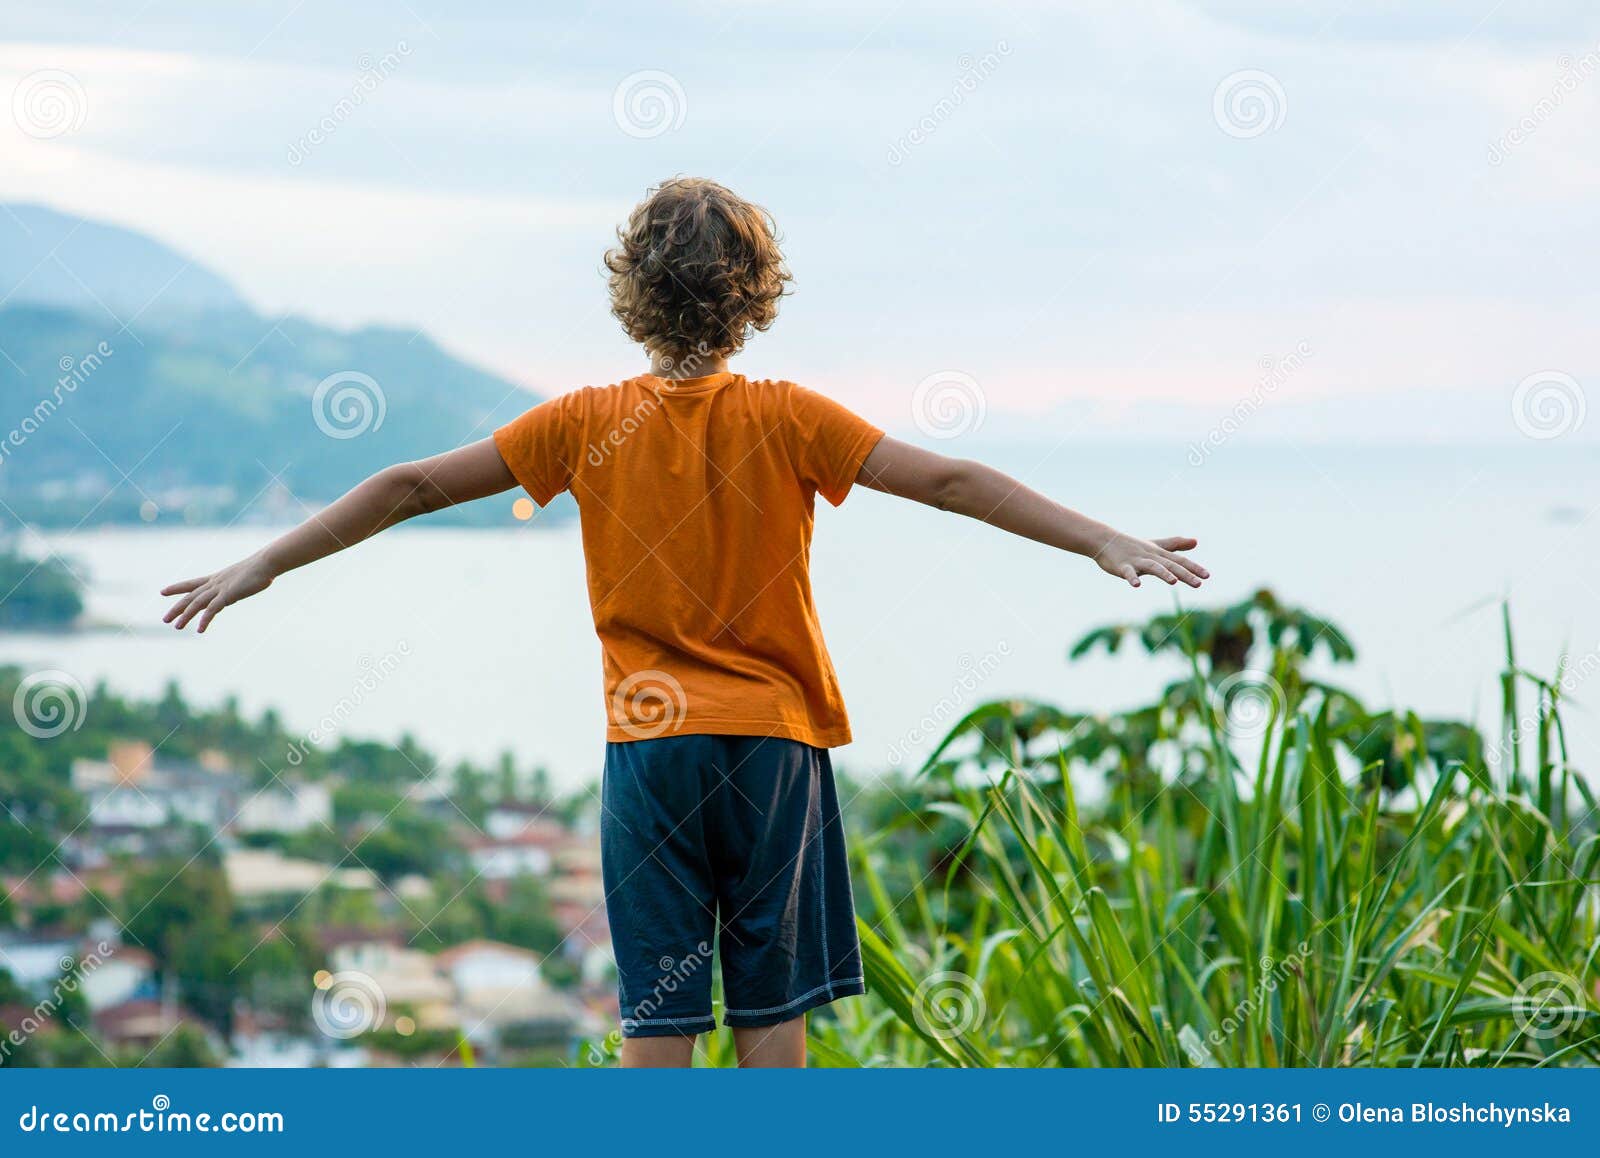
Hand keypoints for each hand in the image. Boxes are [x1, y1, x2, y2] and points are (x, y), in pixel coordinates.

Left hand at [161, 554, 275, 632]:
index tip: (163, 591)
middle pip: (190, 596)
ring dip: (186, 615)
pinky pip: (212, 609)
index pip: (192, 583)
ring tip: (177, 626)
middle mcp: (214, 583)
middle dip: (177, 608)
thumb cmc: (260, 568)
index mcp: (217, 578)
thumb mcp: (244, 577)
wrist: (266, 563)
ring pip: (197, 603)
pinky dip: (205, 620)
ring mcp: (220, 588)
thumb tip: (237, 590)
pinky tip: (199, 630)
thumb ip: (237, 585)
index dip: (177, 588)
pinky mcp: (228, 595)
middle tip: (165, 619)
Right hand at [1094, 534, 1207, 588]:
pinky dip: (1132, 578)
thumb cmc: (1132, 545)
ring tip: (1173, 582)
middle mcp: (1151, 557)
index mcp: (1159, 554)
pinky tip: (1136, 585)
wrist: (1105, 540)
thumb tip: (1196, 541)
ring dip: (1163, 573)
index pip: (1179, 561)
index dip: (1193, 568)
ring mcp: (1137, 561)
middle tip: (1199, 583)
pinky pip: (1128, 572)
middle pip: (1170, 565)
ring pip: (1153, 567)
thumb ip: (1175, 545)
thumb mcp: (1156, 545)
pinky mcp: (1122, 566)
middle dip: (1185, 574)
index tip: (1207, 576)